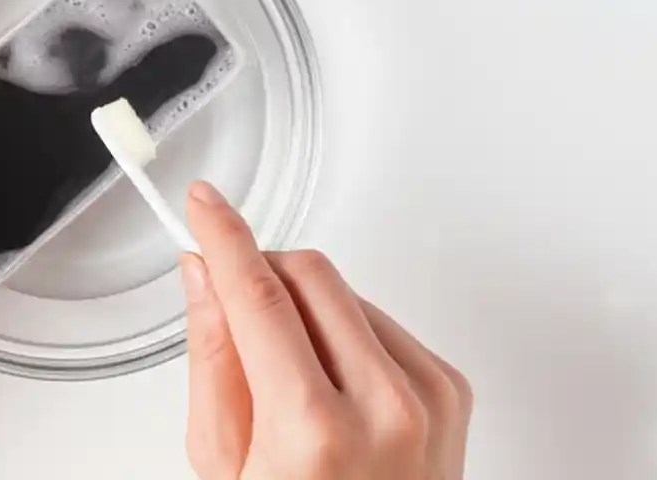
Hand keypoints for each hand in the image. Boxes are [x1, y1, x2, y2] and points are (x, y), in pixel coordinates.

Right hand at [180, 182, 472, 479]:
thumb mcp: (224, 465)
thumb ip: (213, 361)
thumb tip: (205, 279)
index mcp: (313, 432)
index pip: (257, 295)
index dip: (224, 235)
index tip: (204, 203)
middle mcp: (385, 408)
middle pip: (308, 273)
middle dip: (260, 271)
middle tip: (232, 303)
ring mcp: (429, 396)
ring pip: (345, 291)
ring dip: (303, 308)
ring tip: (288, 376)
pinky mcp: (452, 389)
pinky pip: (381, 321)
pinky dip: (344, 333)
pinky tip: (329, 384)